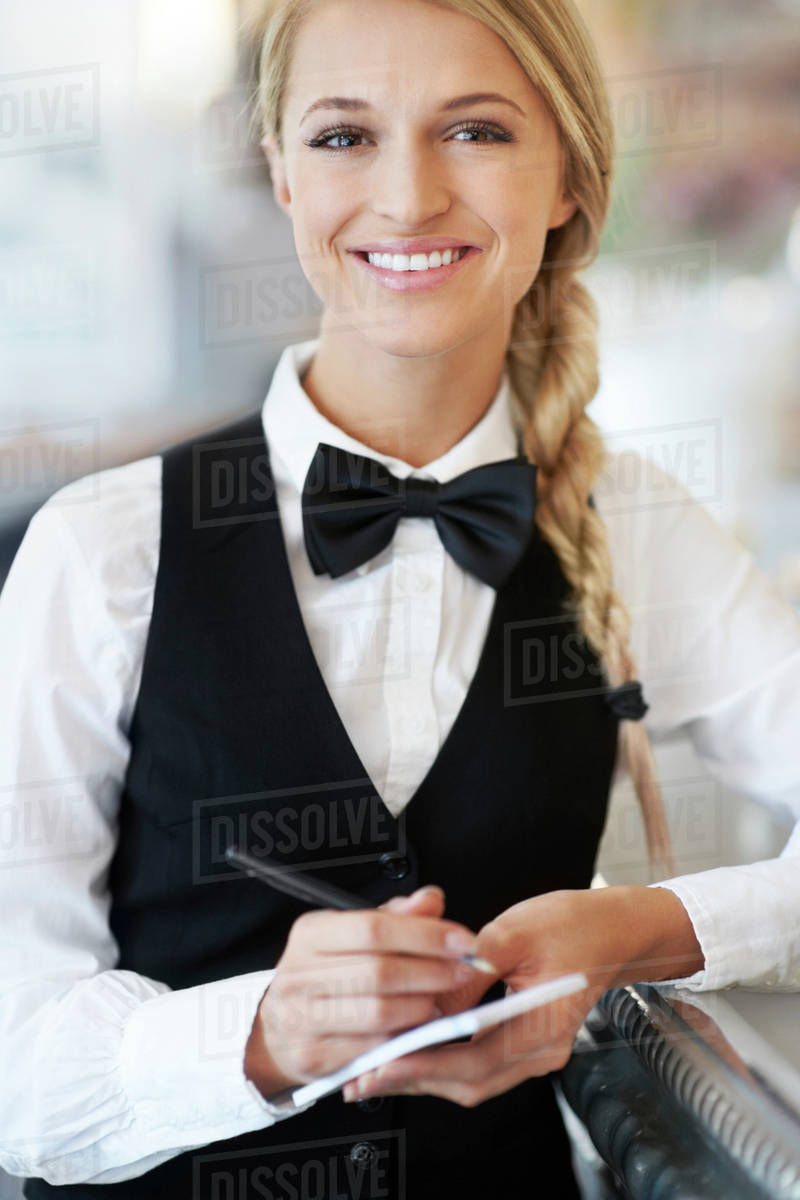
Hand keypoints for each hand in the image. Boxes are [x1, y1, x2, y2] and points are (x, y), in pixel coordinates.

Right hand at [244, 885, 478, 1094]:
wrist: (282, 1024)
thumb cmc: (327, 973)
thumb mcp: (354, 934)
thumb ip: (396, 917)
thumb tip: (431, 900)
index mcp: (311, 933)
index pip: (374, 928)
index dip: (425, 935)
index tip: (463, 941)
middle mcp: (299, 973)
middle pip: (380, 971)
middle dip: (432, 972)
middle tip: (464, 971)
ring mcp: (301, 1017)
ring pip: (378, 1013)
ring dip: (422, 1008)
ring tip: (442, 1001)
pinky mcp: (311, 1056)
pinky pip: (371, 1049)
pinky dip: (403, 1040)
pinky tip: (419, 1030)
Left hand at [341, 887, 653, 1106]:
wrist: (615, 928)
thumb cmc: (573, 923)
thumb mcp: (515, 931)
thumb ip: (469, 968)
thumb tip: (427, 999)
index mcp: (543, 1023)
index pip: (474, 1060)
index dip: (424, 1065)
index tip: (381, 1063)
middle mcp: (542, 1050)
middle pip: (469, 1081)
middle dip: (413, 1079)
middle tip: (362, 1076)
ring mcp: (536, 1051)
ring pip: (472, 1079)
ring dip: (423, 1075)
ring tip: (376, 1068)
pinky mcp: (527, 1043)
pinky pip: (480, 1064)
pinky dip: (444, 1062)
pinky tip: (414, 1051)